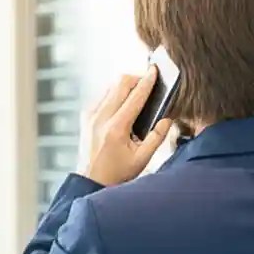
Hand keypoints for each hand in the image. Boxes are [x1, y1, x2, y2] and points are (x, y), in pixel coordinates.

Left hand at [80, 68, 172, 186]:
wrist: (91, 182)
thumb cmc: (116, 173)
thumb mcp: (142, 159)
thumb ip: (157, 137)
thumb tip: (167, 119)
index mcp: (116, 127)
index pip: (135, 96)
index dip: (147, 81)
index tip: (155, 71)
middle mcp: (100, 117)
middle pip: (120, 83)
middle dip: (136, 80)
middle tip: (148, 84)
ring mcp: (90, 115)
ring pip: (110, 87)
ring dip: (125, 87)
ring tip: (137, 97)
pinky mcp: (86, 116)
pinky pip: (102, 96)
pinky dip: (114, 95)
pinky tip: (123, 107)